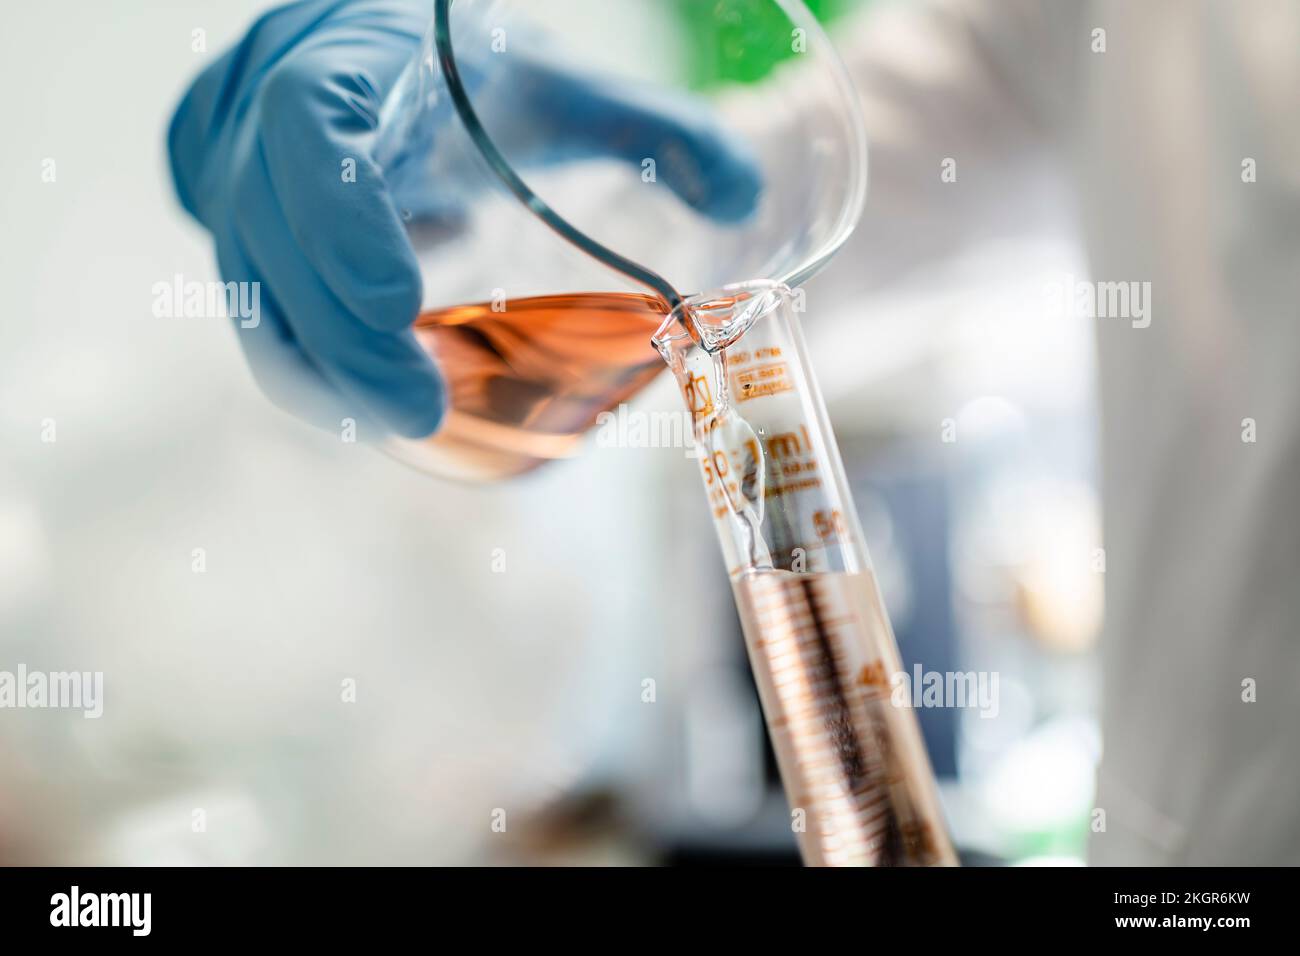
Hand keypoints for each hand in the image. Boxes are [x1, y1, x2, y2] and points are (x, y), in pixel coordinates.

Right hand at [168, 0, 760, 438]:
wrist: (360, 60)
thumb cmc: (467, 75)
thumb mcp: (558, 87)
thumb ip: (655, 128)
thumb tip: (742, 192)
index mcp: (354, 68)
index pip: (311, 129)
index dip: (342, 216)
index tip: (401, 299)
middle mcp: (275, 124)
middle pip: (275, 235)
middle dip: (344, 334)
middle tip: (421, 409)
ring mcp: (243, 182)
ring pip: (255, 290)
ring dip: (326, 366)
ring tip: (408, 416)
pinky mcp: (242, 237)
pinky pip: (256, 315)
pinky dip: (309, 368)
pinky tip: (369, 395)